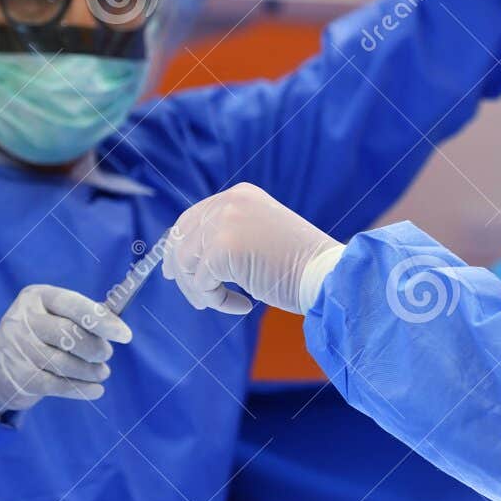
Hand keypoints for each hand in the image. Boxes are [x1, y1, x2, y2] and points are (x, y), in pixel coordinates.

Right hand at [0, 285, 129, 415]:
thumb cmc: (37, 336)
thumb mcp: (53, 316)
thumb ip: (84, 317)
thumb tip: (117, 324)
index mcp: (37, 297)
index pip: (74, 305)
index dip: (102, 321)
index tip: (125, 336)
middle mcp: (22, 319)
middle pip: (69, 335)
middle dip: (95, 348)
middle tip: (106, 355)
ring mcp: (17, 349)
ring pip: (64, 362)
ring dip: (91, 370)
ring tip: (102, 373)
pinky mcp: (17, 376)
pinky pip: (56, 384)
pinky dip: (81, 389)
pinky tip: (96, 390)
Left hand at [162, 183, 341, 314]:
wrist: (326, 274)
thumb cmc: (300, 264)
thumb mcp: (260, 235)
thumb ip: (228, 234)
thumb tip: (186, 257)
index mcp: (240, 195)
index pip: (192, 217)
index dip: (178, 245)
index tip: (173, 269)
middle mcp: (229, 202)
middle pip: (182, 239)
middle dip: (182, 271)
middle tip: (195, 297)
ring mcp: (224, 223)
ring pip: (186, 264)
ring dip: (203, 291)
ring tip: (228, 303)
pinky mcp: (222, 250)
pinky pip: (201, 284)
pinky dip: (217, 301)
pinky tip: (243, 306)